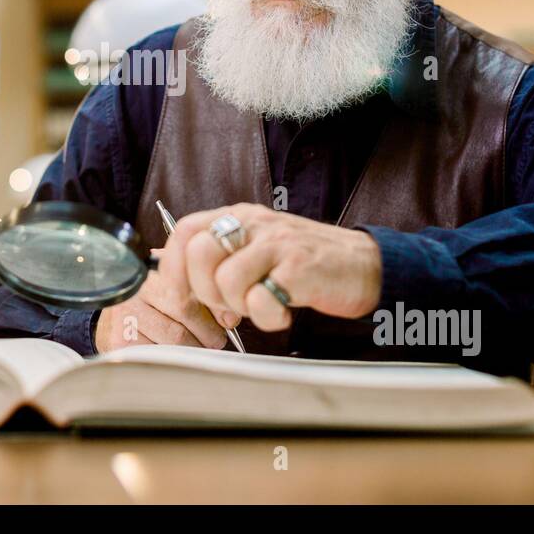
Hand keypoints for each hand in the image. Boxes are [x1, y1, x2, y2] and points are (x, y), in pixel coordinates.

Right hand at [93, 264, 232, 352]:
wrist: (117, 311)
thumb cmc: (158, 299)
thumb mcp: (183, 286)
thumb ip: (210, 298)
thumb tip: (231, 319)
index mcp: (157, 265)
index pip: (191, 283)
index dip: (214, 306)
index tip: (227, 322)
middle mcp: (139, 285)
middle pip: (184, 309)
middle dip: (208, 332)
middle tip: (215, 341)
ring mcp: (126, 311)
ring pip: (174, 337)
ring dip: (194, 348)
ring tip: (199, 348)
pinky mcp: (120, 339)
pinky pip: (157, 354)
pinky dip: (173, 359)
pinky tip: (176, 355)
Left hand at [160, 204, 382, 332]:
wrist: (364, 266)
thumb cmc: (304, 263)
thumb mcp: (257, 249)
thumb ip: (219, 257)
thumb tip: (169, 272)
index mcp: (240, 216)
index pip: (185, 231)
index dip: (173, 267)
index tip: (183, 296)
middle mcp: (255, 223)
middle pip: (199, 255)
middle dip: (206, 293)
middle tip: (230, 307)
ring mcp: (277, 243)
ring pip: (226, 280)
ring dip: (240, 306)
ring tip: (263, 305)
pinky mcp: (298, 268)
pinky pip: (260, 299)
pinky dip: (267, 317)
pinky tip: (283, 311)